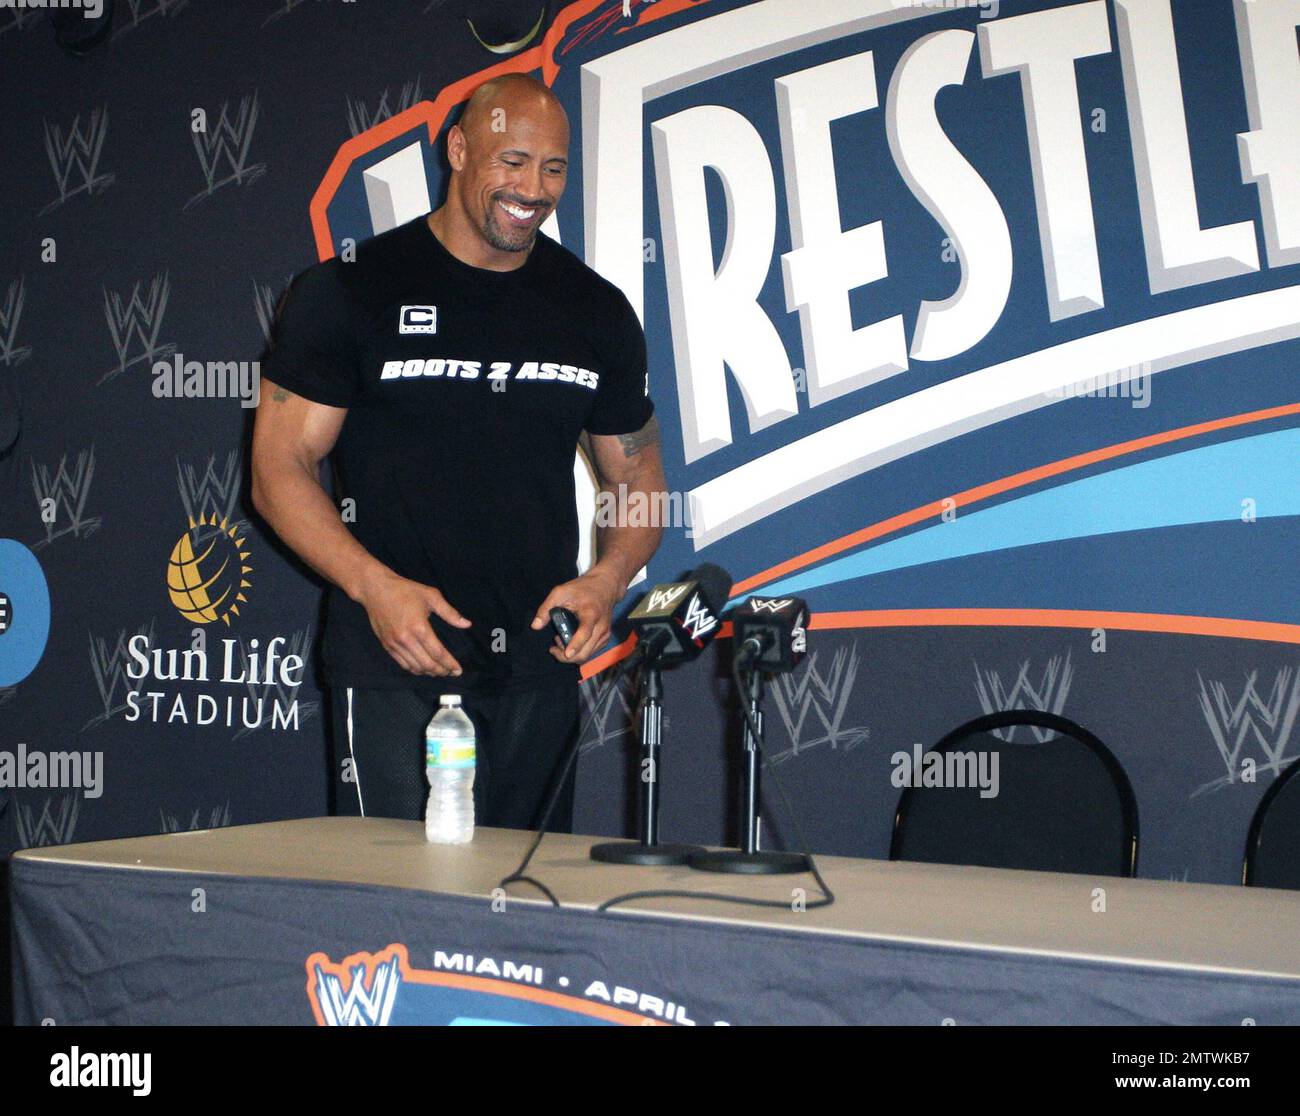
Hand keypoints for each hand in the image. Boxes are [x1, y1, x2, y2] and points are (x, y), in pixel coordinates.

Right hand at [356, 568, 470, 676]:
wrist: (376, 589)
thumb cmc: (405, 590)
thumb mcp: (431, 596)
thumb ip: (450, 612)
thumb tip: (467, 624)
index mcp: (420, 627)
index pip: (438, 653)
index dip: (450, 664)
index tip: (458, 670)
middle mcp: (406, 639)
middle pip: (427, 664)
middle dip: (441, 671)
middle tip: (451, 672)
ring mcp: (395, 644)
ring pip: (414, 667)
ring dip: (429, 672)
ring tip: (439, 671)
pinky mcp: (387, 645)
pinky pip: (402, 664)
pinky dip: (414, 669)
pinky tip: (423, 668)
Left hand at [531, 568, 621, 663]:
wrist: (605, 586)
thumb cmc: (582, 588)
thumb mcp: (560, 592)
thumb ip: (546, 608)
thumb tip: (535, 626)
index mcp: (591, 614)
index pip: (585, 633)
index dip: (575, 645)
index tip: (567, 653)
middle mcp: (601, 627)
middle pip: (585, 652)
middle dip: (566, 656)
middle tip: (554, 647)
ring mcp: (605, 634)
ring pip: (588, 655)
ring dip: (572, 655)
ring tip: (561, 641)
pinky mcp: (605, 638)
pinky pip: (591, 652)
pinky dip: (579, 652)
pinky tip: (570, 642)